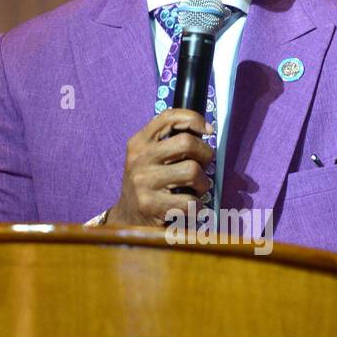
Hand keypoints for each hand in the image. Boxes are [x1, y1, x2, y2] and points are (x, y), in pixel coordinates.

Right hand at [106, 109, 214, 226]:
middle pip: (187, 143)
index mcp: (139, 143)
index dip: (194, 119)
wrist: (128, 219)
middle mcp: (139, 159)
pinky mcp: (151, 206)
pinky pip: (190, 201)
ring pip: (192, 172)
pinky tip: (188, 208)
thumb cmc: (149, 185)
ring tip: (194, 190)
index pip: (168, 117)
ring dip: (202, 184)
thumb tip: (205, 130)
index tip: (208, 130)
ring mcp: (144, 182)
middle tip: (203, 166)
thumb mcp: (149, 158)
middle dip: (205, 155)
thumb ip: (169, 142)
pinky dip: (197, 207)